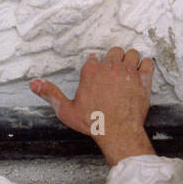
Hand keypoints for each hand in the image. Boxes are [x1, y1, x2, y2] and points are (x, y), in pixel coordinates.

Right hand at [30, 47, 156, 164]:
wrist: (117, 131)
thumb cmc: (93, 122)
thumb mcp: (66, 110)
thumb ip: (50, 93)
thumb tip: (34, 84)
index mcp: (91, 71)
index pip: (94, 58)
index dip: (96, 65)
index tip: (98, 72)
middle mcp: (110, 67)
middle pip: (115, 51)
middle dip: (115, 58)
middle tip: (115, 71)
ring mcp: (128, 72)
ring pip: (132, 53)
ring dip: (131, 59)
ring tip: (129, 69)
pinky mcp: (143, 80)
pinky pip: (148, 62)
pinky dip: (146, 65)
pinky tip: (142, 72)